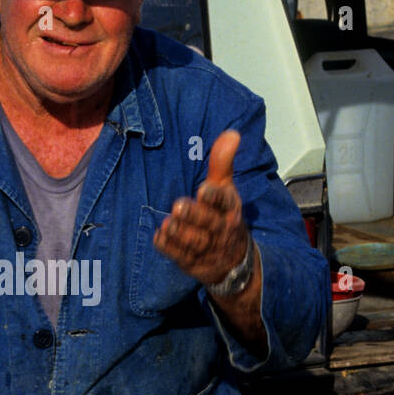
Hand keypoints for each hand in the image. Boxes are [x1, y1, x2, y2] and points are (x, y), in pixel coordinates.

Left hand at [153, 130, 250, 286]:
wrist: (233, 261)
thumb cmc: (223, 215)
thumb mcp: (226, 189)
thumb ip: (222, 163)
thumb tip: (232, 133)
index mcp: (230, 209)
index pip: (225, 202)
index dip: (215, 196)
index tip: (204, 189)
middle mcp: (220, 229)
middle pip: (209, 223)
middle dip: (195, 215)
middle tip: (178, 206)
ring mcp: (207, 248)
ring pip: (194, 242)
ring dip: (181, 233)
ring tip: (168, 224)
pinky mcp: (192, 261)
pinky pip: (180, 256)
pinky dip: (170, 248)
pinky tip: (160, 237)